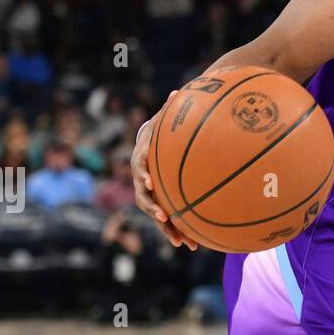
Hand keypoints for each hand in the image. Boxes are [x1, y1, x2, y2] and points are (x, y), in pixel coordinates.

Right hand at [131, 92, 197, 249]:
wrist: (151, 145)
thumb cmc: (162, 130)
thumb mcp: (164, 119)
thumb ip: (171, 109)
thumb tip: (176, 90)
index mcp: (143, 159)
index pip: (140, 167)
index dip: (142, 176)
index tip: (148, 182)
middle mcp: (143, 180)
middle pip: (144, 198)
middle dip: (153, 208)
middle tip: (162, 217)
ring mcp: (151, 194)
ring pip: (156, 214)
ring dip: (167, 228)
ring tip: (181, 241)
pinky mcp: (162, 204)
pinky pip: (169, 220)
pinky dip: (178, 231)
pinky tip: (193, 244)